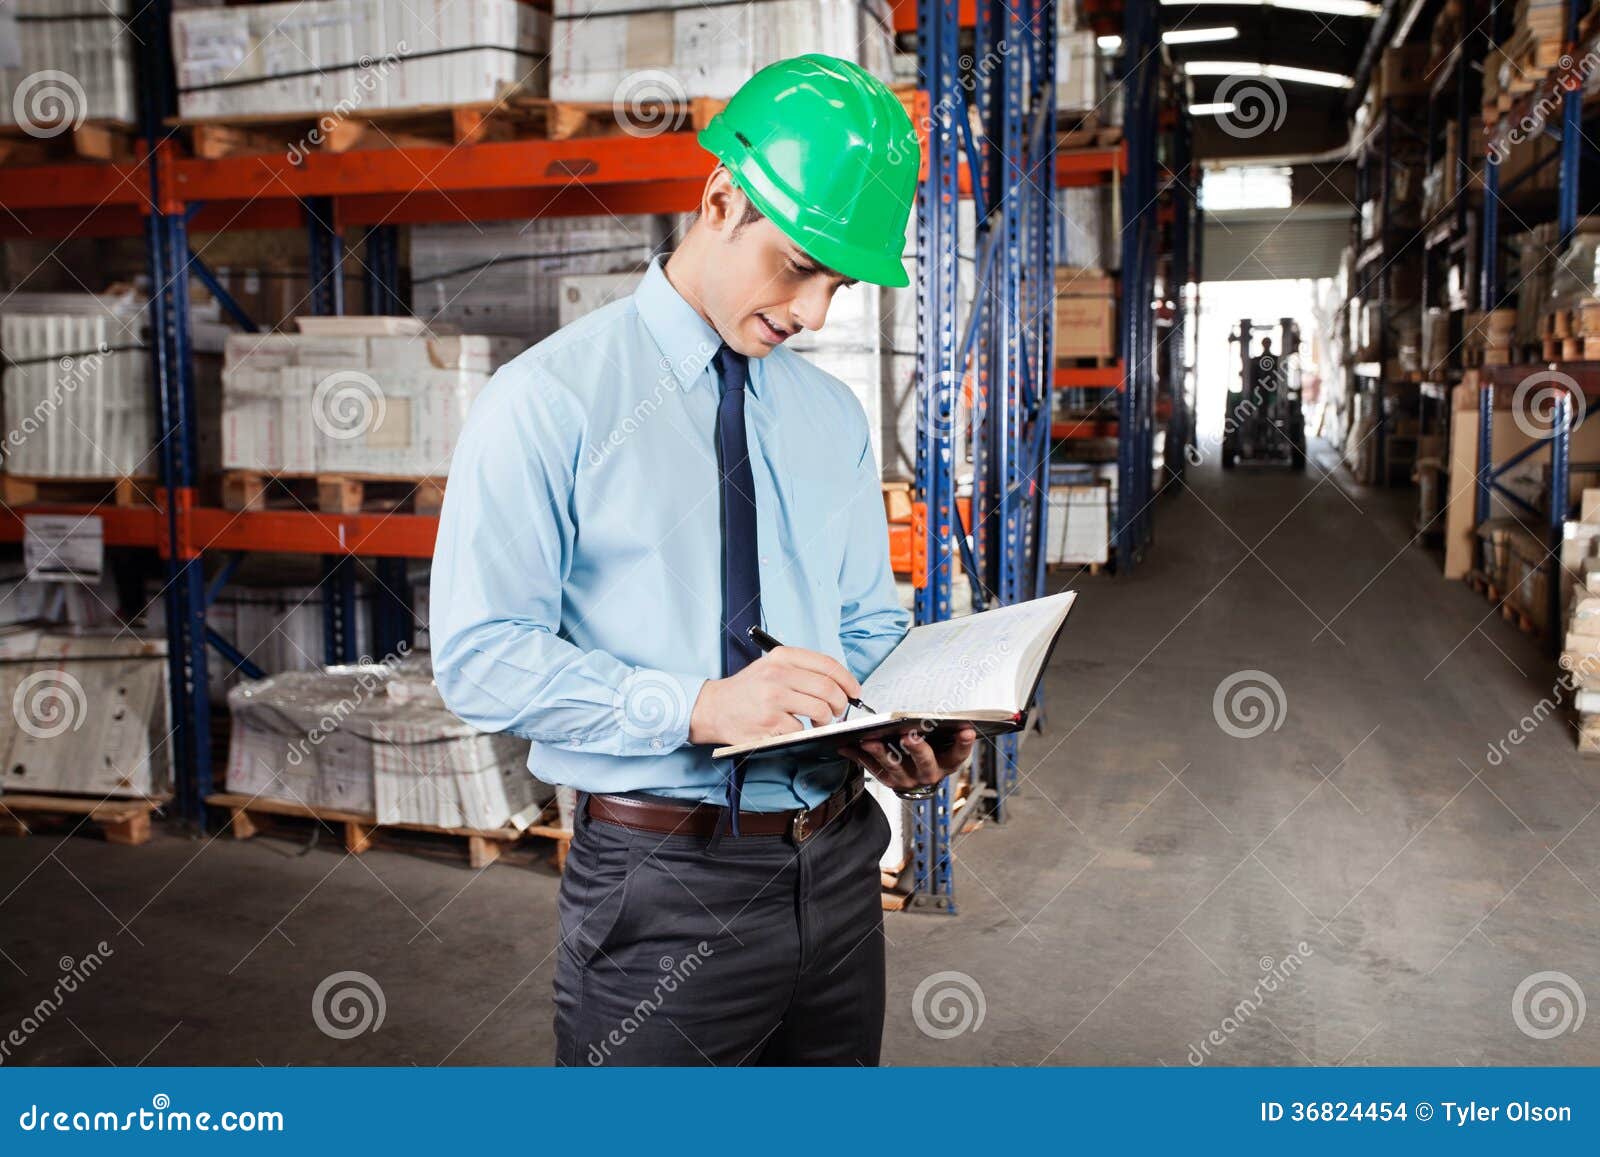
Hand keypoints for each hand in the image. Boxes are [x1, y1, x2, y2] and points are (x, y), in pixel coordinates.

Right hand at [688, 646, 861, 745]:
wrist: (714, 708)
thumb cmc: (747, 689)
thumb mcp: (771, 666)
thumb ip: (802, 670)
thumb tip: (839, 683)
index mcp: (781, 657)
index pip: (827, 664)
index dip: (847, 679)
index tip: (854, 690)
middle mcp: (778, 675)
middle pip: (828, 688)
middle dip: (840, 703)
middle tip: (837, 710)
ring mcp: (773, 699)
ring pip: (820, 710)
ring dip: (825, 720)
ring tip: (817, 722)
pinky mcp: (770, 723)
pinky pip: (802, 729)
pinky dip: (804, 732)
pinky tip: (794, 729)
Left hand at [839, 725, 976, 793]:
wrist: (917, 777)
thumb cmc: (931, 750)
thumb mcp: (941, 742)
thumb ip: (938, 729)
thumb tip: (932, 710)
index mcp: (947, 763)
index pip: (959, 754)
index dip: (964, 743)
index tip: (967, 729)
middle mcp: (929, 774)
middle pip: (925, 762)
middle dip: (917, 748)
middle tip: (909, 736)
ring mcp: (908, 780)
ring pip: (894, 766)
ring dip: (880, 752)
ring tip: (869, 740)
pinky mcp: (889, 781)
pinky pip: (873, 768)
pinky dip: (859, 756)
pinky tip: (848, 745)